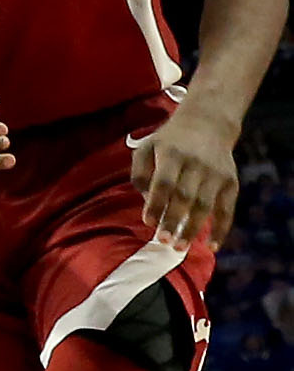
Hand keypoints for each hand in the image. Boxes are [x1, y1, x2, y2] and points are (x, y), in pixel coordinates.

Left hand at [135, 101, 242, 246]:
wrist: (208, 123)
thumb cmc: (170, 141)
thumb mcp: (147, 147)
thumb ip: (140, 172)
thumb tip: (145, 200)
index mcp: (172, 154)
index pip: (164, 182)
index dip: (156, 203)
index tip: (148, 222)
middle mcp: (196, 164)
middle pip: (185, 196)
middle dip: (173, 220)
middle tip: (164, 241)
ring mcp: (216, 173)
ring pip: (205, 206)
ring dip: (193, 229)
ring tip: (180, 247)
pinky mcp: (231, 182)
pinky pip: (227, 209)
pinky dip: (220, 229)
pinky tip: (211, 246)